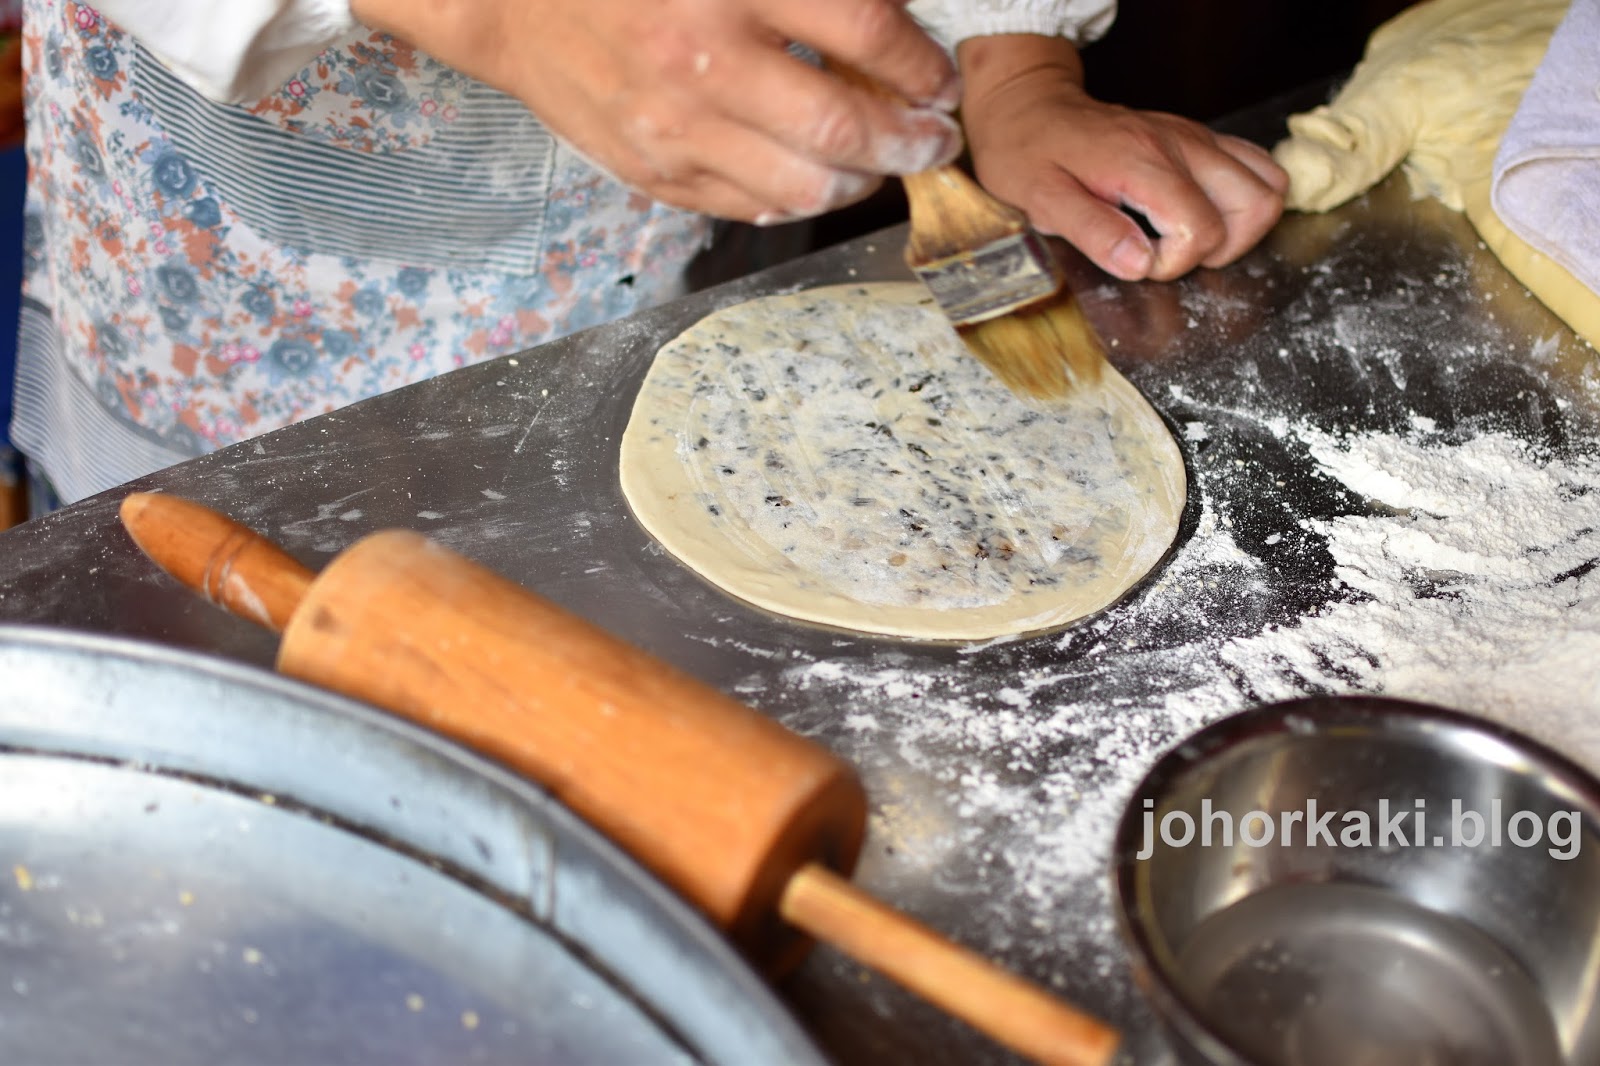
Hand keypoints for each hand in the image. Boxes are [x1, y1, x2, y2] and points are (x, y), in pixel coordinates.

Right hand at [351, 0, 963, 222]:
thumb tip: (886, 20)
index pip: (864, 31)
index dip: (920, 63)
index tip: (939, 78)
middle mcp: (700, 63)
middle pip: (844, 125)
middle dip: (909, 140)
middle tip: (934, 140)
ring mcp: (673, 130)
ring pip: (804, 186)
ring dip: (861, 182)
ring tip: (880, 164)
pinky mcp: (652, 173)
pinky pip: (750, 208)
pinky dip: (798, 200)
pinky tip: (815, 176)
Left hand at [958, 35, 1286, 281]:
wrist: (1031, 107)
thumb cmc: (1028, 153)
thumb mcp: (1041, 199)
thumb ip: (1094, 232)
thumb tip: (1139, 266)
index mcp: (1142, 160)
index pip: (1200, 229)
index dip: (1173, 263)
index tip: (1136, 262)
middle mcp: (1181, 143)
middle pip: (1254, 207)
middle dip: (1218, 250)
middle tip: (1170, 256)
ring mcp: (1197, 138)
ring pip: (1269, 186)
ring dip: (1240, 228)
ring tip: (1190, 241)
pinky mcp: (1201, 139)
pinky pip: (1257, 167)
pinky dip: (1245, 202)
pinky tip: (1204, 216)